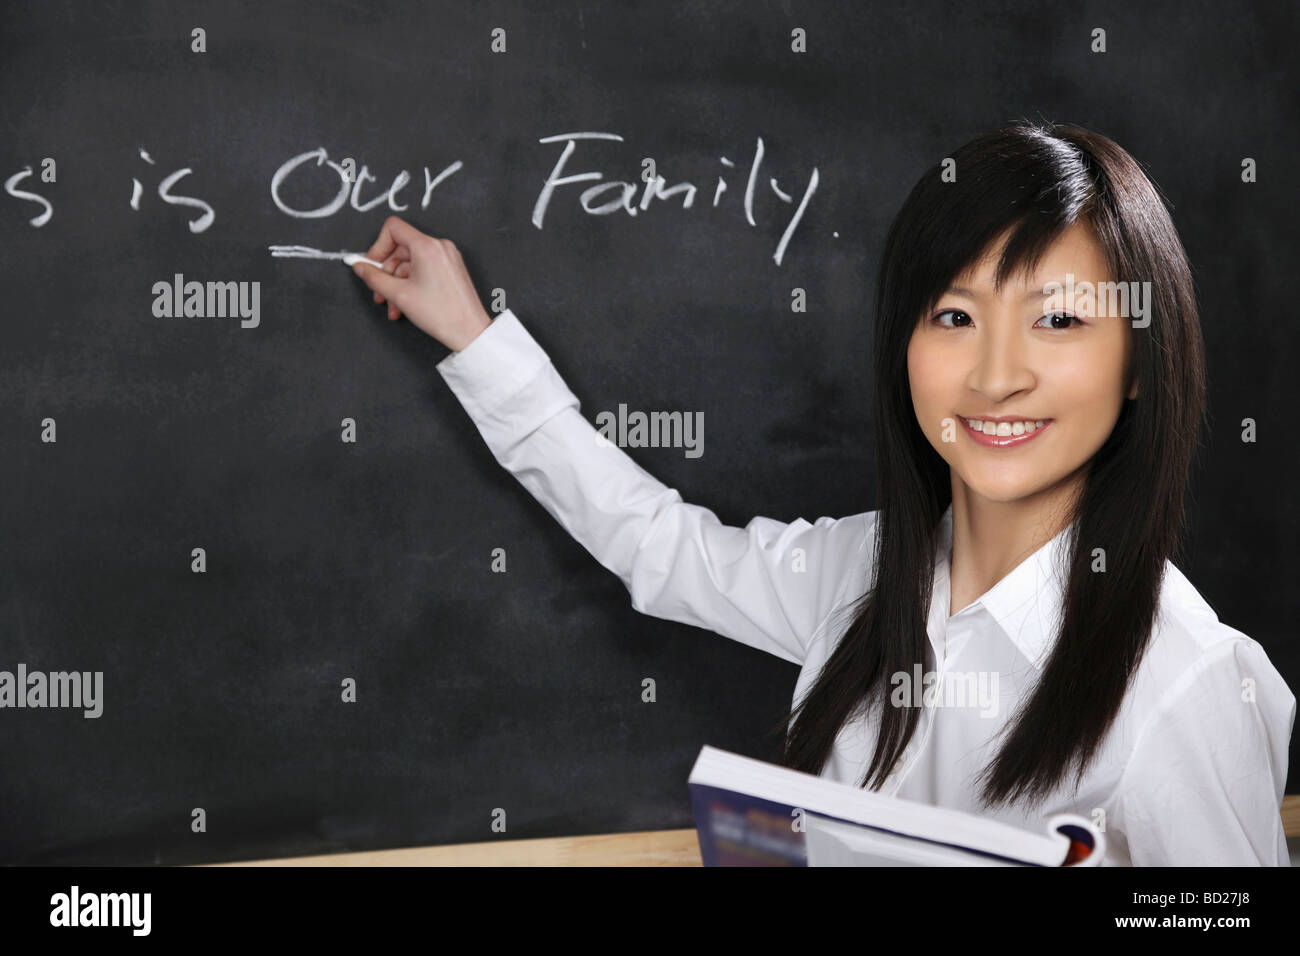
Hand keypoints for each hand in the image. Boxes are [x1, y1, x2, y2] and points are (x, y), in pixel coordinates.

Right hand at [352, 216, 492, 351]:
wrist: (469, 331)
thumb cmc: (441, 314)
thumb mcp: (398, 295)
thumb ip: (374, 278)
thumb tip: (360, 267)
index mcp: (427, 246)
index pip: (393, 228)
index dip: (377, 246)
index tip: (371, 265)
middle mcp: (439, 246)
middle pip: (400, 249)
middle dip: (386, 272)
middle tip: (379, 292)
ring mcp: (446, 257)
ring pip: (410, 263)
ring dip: (396, 284)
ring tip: (392, 306)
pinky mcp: (450, 268)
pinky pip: (423, 269)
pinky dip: (411, 284)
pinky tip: (404, 305)